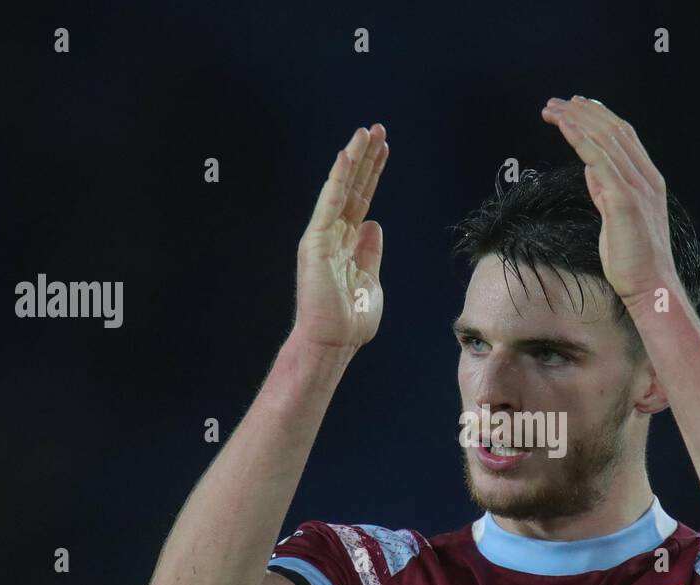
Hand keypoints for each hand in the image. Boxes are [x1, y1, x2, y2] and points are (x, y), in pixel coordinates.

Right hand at [292, 124, 388, 350]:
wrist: (333, 341)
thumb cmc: (350, 320)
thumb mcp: (371, 281)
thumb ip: (371, 252)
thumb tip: (373, 224)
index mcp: (348, 243)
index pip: (362, 200)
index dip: (373, 174)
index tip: (383, 149)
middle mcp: (334, 234)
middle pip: (354, 188)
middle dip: (366, 158)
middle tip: (377, 129)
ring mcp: (323, 235)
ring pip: (342, 189)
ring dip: (354, 159)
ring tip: (366, 132)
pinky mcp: (316, 241)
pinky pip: (329, 204)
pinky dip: (337, 179)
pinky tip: (346, 156)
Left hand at [541, 96, 676, 309]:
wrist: (650, 286)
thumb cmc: (632, 260)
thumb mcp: (615, 217)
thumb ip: (605, 190)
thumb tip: (590, 168)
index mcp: (647, 180)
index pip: (623, 136)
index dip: (598, 116)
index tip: (574, 105)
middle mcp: (646, 177)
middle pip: (613, 130)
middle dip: (582, 112)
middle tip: (554, 103)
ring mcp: (637, 187)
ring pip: (605, 140)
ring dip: (576, 120)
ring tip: (552, 109)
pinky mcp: (624, 200)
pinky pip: (600, 160)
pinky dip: (581, 139)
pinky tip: (565, 126)